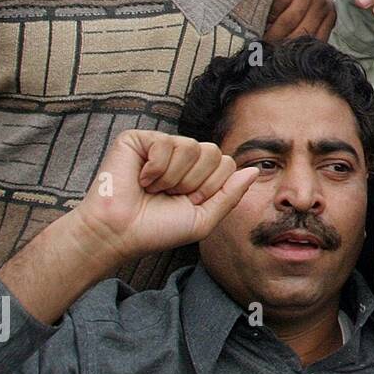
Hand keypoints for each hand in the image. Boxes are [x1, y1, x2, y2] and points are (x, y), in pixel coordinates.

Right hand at [75, 130, 256, 266]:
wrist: (119, 234)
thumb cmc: (158, 229)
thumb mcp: (204, 218)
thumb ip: (231, 194)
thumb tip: (254, 169)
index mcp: (199, 172)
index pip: (227, 164)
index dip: (211, 188)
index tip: (188, 203)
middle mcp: (182, 155)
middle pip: (213, 152)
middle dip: (194, 182)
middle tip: (169, 196)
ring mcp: (160, 145)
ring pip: (190, 147)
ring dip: (173, 178)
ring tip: (153, 189)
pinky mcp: (137, 139)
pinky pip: (165, 144)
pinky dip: (155, 169)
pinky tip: (140, 179)